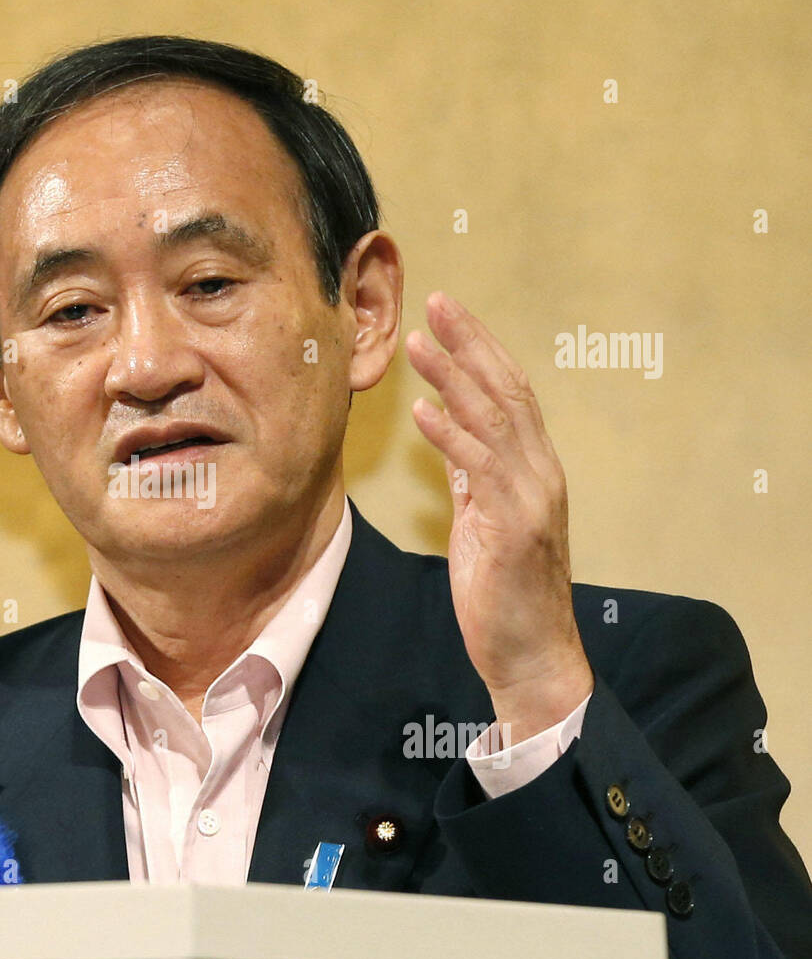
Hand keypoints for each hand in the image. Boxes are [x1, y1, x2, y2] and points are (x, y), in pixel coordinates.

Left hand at [407, 292, 592, 741]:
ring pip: (494, 423)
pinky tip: (423, 413)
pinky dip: (451, 438)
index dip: (480, 349)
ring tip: (417, 344)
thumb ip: (472, 476)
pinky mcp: (514, 529)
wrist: (531, 657)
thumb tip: (448, 431)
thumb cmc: (504, 593)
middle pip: (507, 392)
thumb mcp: (483, 522)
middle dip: (471, 344)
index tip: (448, 313)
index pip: (510, 394)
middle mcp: (540, 474)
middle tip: (437, 301)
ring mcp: (531, 499)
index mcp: (533, 470)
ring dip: (453, 379)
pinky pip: (480, 472)